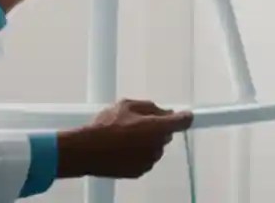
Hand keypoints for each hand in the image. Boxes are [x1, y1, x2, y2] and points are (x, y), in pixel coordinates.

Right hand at [56, 99, 193, 178]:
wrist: (88, 150)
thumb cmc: (106, 126)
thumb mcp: (127, 105)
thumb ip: (150, 106)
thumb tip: (165, 111)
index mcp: (157, 126)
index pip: (182, 122)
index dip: (185, 117)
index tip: (186, 115)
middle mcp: (157, 145)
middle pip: (166, 134)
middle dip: (157, 128)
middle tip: (137, 123)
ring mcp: (150, 160)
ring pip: (155, 147)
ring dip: (147, 142)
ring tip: (125, 137)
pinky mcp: (141, 171)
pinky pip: (146, 159)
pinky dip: (139, 154)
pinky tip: (123, 148)